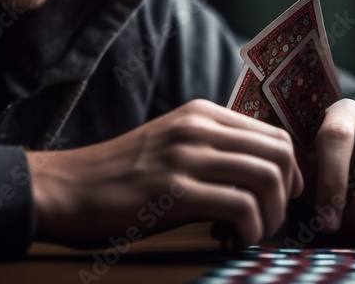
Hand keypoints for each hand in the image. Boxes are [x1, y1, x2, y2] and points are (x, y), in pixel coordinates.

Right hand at [28, 99, 302, 248]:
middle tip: (265, 222)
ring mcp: (186, 156)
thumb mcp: (170, 147)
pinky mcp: (174, 189)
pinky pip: (241, 207)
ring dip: (269, 218)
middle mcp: (198, 127)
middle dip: (286, 197)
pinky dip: (248, 232)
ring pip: (268, 178)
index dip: (289, 175)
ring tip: (246, 235)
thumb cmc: (117, 177)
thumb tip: (260, 179)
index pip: (276, 135)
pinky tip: (227, 241)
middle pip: (281, 154)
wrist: (65, 189)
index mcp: (200, 114)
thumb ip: (211, 151)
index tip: (275, 201)